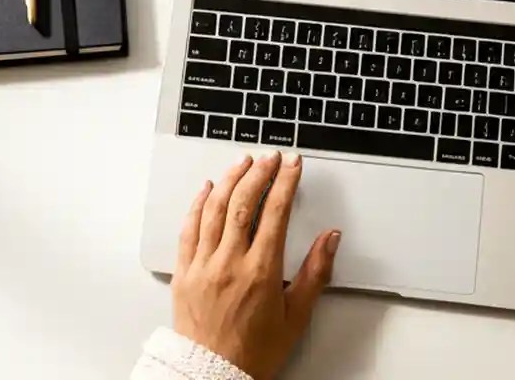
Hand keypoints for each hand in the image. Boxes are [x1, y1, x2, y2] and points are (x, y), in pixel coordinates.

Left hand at [172, 152, 340, 379]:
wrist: (211, 376)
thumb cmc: (254, 351)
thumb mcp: (296, 315)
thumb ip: (315, 272)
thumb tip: (330, 239)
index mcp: (260, 271)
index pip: (275, 212)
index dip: (285, 182)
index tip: (292, 164)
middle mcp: (229, 263)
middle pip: (243, 203)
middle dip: (259, 172)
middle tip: (271, 157)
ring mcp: (203, 265)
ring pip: (214, 209)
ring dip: (230, 179)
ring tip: (243, 162)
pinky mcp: (184, 272)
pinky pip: (188, 229)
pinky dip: (198, 204)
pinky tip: (207, 189)